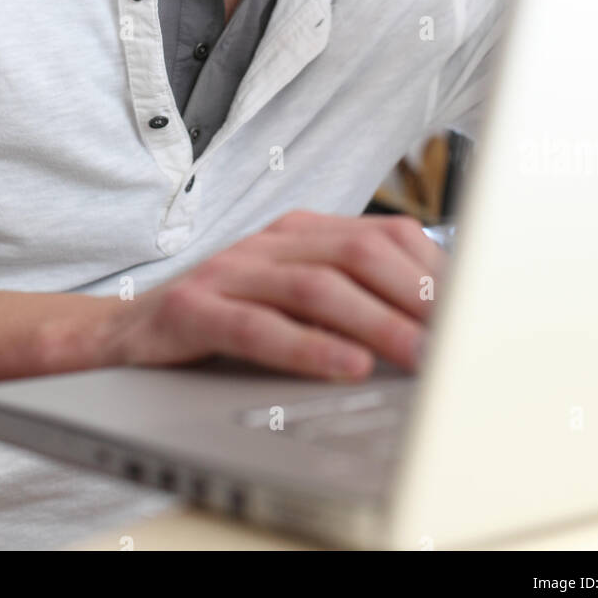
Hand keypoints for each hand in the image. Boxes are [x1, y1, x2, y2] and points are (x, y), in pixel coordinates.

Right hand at [111, 210, 448, 380]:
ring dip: (376, 323)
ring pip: (316, 287)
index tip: (474, 308)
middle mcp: (267, 242)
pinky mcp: (194, 310)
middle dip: (414, 296)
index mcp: (299, 231)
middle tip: (457, 337)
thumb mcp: (289, 299)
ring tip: (417, 357)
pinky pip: (259, 326)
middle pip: (358, 253)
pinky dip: (308, 347)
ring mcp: (228, 272)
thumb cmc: (222, 319)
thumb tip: (434, 327)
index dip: (433, 270)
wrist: (123, 332)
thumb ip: (349, 299)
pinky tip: (346, 366)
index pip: (383, 235)